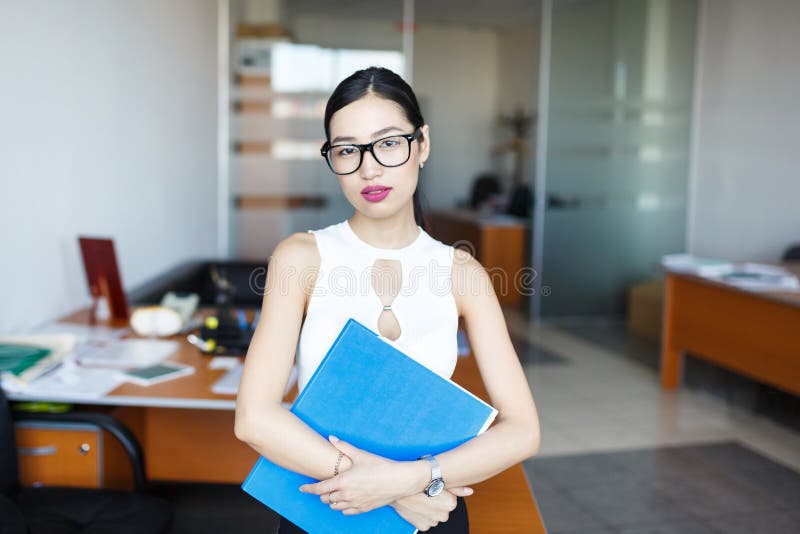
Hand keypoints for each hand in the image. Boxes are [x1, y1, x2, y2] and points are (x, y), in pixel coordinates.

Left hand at [298, 436, 422, 514]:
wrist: (398, 481)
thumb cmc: (380, 466)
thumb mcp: (360, 454)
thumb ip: (344, 446)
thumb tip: (331, 438)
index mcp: (342, 481)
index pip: (319, 489)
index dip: (308, 489)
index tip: (302, 488)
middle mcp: (346, 495)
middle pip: (325, 498)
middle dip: (322, 493)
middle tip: (323, 486)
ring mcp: (354, 503)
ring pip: (335, 506)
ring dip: (331, 501)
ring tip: (334, 493)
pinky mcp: (363, 508)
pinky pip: (346, 512)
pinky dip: (342, 507)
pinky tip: (345, 501)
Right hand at [391, 486, 473, 531]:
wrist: (400, 488)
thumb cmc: (419, 483)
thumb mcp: (440, 481)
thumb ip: (458, 488)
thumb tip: (470, 491)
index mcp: (450, 504)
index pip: (451, 500)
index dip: (442, 494)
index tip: (434, 489)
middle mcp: (443, 515)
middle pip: (444, 509)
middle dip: (437, 503)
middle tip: (427, 493)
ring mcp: (433, 522)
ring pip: (435, 515)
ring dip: (430, 509)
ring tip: (420, 499)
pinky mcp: (423, 526)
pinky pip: (426, 521)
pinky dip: (422, 515)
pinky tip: (417, 506)